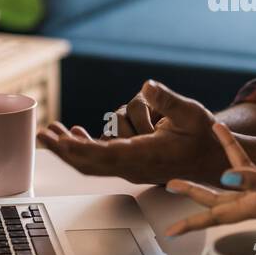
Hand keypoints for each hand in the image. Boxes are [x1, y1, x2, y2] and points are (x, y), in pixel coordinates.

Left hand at [37, 80, 226, 183]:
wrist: (213, 159)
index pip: (108, 156)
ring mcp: (131, 168)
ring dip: (70, 147)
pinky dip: (85, 148)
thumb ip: (168, 101)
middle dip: (64, 150)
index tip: (61, 141)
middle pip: (91, 163)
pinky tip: (74, 134)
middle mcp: (135, 166)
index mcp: (147, 155)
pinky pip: (101, 159)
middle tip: (43, 134)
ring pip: (93, 163)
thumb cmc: (204, 138)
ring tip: (51, 131)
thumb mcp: (191, 113)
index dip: (82, 149)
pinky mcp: (130, 164)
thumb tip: (147, 86)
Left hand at [165, 122, 255, 236]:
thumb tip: (225, 176)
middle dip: (196, 189)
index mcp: (254, 206)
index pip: (215, 216)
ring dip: (231, 147)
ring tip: (218, 126)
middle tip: (172, 183)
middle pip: (219, 196)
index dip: (191, 223)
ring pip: (243, 169)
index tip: (170, 231)